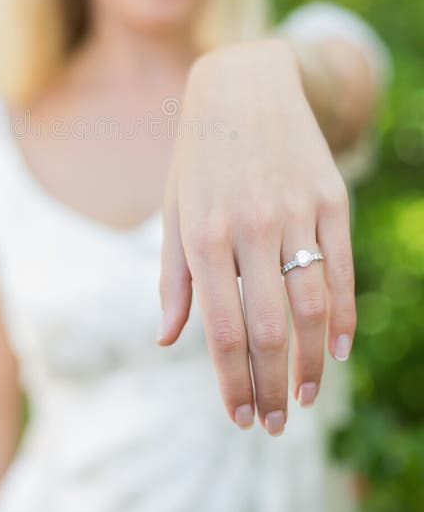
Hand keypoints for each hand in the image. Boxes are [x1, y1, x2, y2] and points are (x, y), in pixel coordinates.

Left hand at [158, 38, 356, 435]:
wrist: (244, 86)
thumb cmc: (198, 157)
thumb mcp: (173, 209)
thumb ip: (172, 276)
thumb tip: (169, 339)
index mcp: (204, 233)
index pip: (222, 328)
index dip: (231, 381)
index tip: (237, 417)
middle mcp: (250, 226)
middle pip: (270, 329)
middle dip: (272, 387)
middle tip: (272, 425)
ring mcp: (295, 212)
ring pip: (311, 307)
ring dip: (311, 363)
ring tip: (304, 399)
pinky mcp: (329, 200)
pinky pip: (341, 269)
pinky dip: (343, 316)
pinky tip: (337, 350)